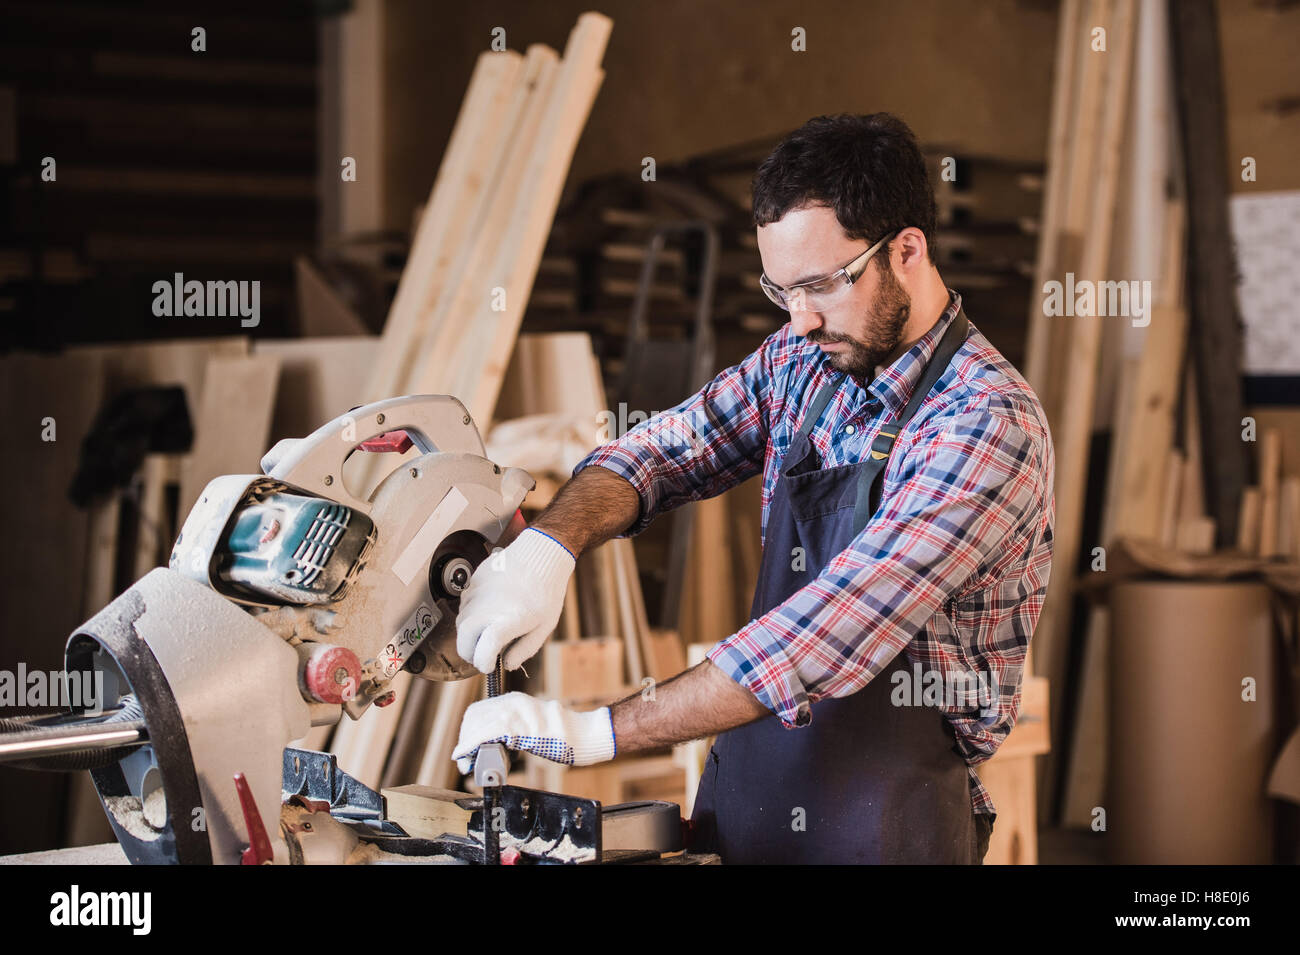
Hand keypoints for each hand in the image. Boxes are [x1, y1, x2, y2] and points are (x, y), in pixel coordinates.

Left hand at [452, 692, 615, 773]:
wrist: (586, 736)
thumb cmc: (563, 736)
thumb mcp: (533, 725)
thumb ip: (513, 729)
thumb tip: (491, 744)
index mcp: (516, 700)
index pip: (479, 709)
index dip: (467, 729)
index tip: (464, 748)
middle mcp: (515, 702)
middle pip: (475, 715)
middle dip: (464, 737)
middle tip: (463, 759)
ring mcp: (520, 713)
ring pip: (479, 723)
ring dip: (465, 744)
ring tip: (464, 762)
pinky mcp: (524, 727)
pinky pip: (489, 733)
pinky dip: (471, 744)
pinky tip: (465, 755)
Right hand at [455, 527, 575, 673]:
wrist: (541, 553)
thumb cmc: (546, 590)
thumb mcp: (544, 626)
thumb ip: (525, 649)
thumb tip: (507, 664)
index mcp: (510, 620)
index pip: (484, 649)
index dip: (483, 662)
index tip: (488, 666)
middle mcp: (488, 606)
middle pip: (463, 637)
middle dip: (468, 652)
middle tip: (480, 655)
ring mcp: (478, 592)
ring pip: (462, 621)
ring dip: (470, 632)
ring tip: (488, 630)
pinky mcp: (474, 580)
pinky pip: (465, 604)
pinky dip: (472, 614)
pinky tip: (489, 610)